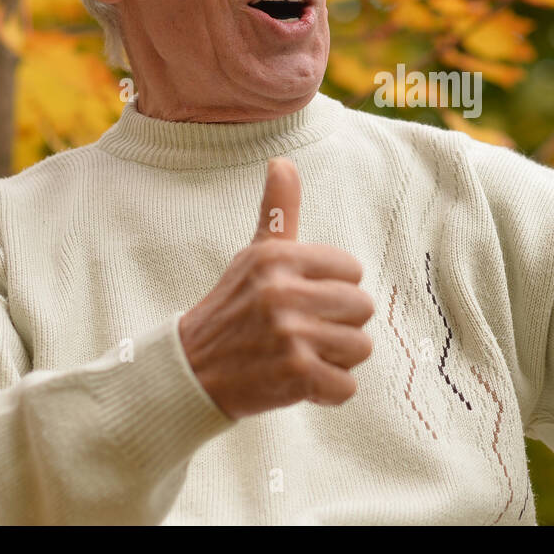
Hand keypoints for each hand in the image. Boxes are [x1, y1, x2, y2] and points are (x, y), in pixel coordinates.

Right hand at [178, 158, 373, 418]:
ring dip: (337, 359)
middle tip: (304, 333)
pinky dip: (329, 392)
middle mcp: (283, 293)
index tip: (305, 300)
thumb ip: (277, 212)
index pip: (351, 270)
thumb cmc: (234, 308)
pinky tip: (302, 383)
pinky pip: (347, 386)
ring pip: (360, 347)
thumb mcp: (254, 257)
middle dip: (340, 325)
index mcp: (277, 259)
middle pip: (362, 308)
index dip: (334, 289)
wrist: (191, 371)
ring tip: (303, 356)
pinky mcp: (295, 376)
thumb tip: (283, 162)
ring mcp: (290, 336)